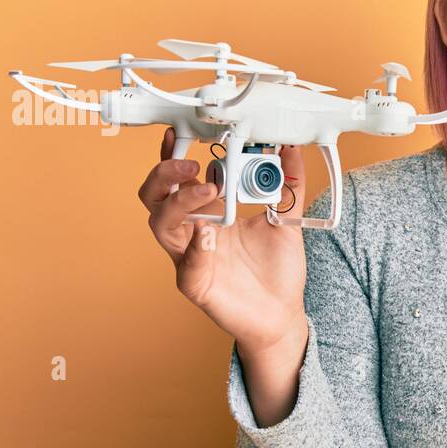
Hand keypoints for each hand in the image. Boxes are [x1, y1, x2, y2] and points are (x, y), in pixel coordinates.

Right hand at [138, 127, 308, 358]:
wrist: (283, 313)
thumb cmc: (276, 270)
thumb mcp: (286, 219)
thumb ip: (288, 185)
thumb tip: (291, 150)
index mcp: (208, 213)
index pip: (178, 180)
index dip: (170, 156)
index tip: (176, 133)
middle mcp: (192, 233)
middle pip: (155, 198)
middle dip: (165, 175)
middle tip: (191, 164)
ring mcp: (190, 259)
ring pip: (161, 226)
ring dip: (181, 204)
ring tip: (210, 193)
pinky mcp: (196, 285)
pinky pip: (186, 266)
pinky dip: (196, 248)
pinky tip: (210, 235)